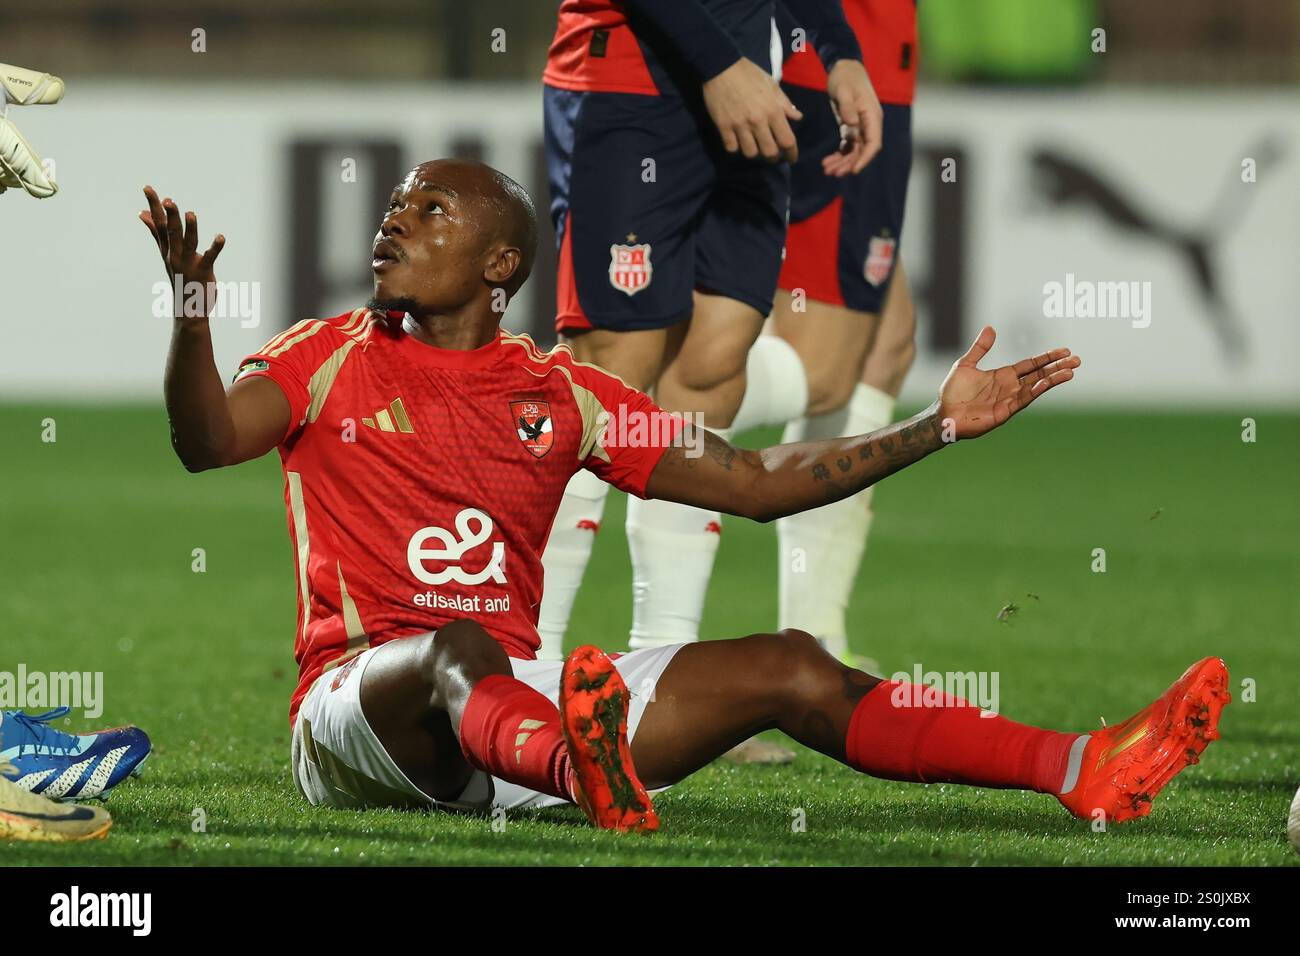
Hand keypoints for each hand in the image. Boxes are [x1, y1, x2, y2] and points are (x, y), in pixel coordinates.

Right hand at [139, 185, 225, 319]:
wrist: (188, 309)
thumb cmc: (180, 277)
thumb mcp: (166, 253)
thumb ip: (157, 233)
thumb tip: (143, 214)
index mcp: (167, 249)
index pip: (158, 224)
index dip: (154, 206)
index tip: (148, 188)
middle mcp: (174, 255)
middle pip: (171, 232)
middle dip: (170, 215)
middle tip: (168, 200)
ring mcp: (188, 264)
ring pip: (188, 243)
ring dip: (190, 228)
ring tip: (190, 213)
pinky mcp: (203, 271)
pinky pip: (210, 257)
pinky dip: (216, 247)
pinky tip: (221, 237)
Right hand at [702, 58, 801, 162]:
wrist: (721, 66)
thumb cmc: (749, 74)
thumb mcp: (772, 85)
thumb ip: (784, 104)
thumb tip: (797, 117)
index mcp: (773, 111)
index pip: (787, 141)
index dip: (791, 153)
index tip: (791, 158)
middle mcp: (758, 121)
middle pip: (770, 153)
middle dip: (773, 157)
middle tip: (772, 154)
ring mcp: (739, 125)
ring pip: (750, 153)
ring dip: (754, 153)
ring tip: (754, 146)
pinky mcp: (723, 126)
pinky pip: (732, 148)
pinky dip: (736, 147)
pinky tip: (737, 141)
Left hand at [822, 59, 881, 176]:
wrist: (843, 67)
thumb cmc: (844, 77)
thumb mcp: (844, 90)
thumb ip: (847, 106)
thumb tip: (852, 124)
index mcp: (872, 116)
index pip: (873, 143)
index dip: (864, 159)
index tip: (853, 171)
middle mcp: (869, 124)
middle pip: (862, 151)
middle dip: (849, 164)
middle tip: (832, 173)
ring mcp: (861, 126)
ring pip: (854, 151)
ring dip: (842, 162)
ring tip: (826, 170)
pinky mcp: (851, 126)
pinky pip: (848, 146)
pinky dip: (839, 155)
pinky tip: (827, 162)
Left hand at [936, 326, 1079, 439]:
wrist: (943, 414)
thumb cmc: (953, 392)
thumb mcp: (966, 364)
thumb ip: (980, 348)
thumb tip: (991, 328)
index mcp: (1003, 375)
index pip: (1031, 364)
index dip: (1047, 357)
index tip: (1065, 351)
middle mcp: (1010, 387)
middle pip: (1039, 374)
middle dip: (1057, 367)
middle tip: (1077, 360)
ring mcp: (1009, 400)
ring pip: (1036, 387)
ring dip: (1052, 379)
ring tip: (1070, 372)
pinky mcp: (1004, 412)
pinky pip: (1023, 400)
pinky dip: (1035, 391)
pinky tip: (1045, 383)